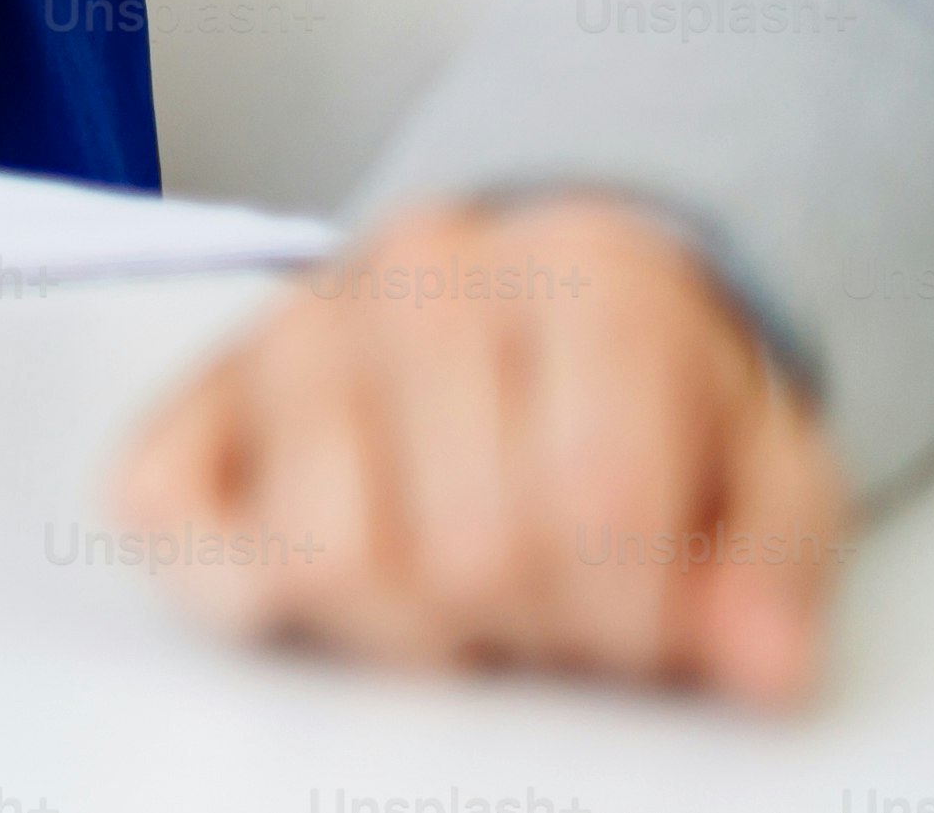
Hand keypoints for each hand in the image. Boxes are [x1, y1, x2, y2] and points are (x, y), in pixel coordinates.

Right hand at [111, 195, 851, 702]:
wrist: (543, 290)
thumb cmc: (652, 394)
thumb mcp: (768, 464)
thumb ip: (775, 564)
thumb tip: (754, 659)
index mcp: (581, 276)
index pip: (594, 508)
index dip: (633, 618)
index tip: (646, 619)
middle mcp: (420, 273)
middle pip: (466, 549)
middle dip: (531, 624)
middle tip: (555, 602)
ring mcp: (292, 323)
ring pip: (319, 552)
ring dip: (404, 625)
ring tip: (457, 592)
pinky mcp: (196, 390)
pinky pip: (158, 510)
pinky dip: (228, 579)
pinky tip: (329, 579)